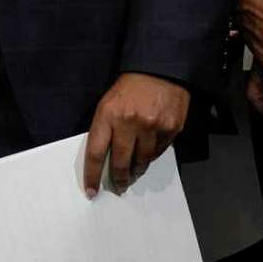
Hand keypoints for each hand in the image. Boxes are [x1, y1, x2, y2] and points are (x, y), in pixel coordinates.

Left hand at [81, 72, 188, 196]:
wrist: (159, 70)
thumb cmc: (128, 88)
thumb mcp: (108, 103)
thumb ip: (105, 128)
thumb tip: (106, 158)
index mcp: (108, 115)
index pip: (96, 152)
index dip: (93, 175)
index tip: (91, 191)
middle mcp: (130, 122)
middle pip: (122, 162)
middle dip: (119, 178)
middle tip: (118, 186)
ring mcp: (152, 126)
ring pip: (143, 160)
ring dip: (136, 171)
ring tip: (133, 174)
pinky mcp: (171, 128)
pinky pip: (159, 152)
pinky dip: (152, 156)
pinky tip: (148, 155)